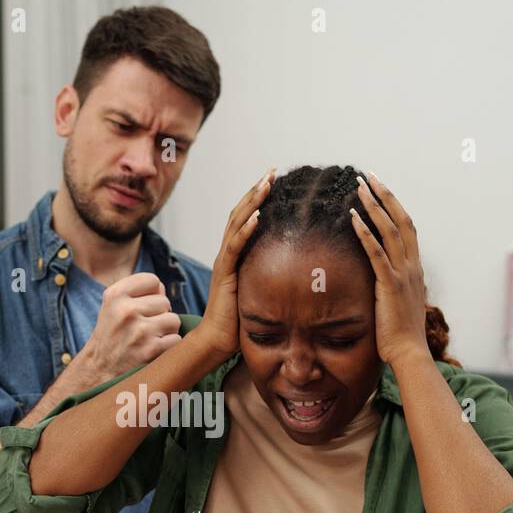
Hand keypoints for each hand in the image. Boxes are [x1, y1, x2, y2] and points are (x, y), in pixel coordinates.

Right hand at [75, 272, 182, 382]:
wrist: (99, 372)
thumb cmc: (110, 336)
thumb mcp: (112, 307)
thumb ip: (136, 293)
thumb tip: (162, 288)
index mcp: (114, 295)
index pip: (152, 281)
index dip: (152, 294)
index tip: (143, 306)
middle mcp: (126, 310)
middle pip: (164, 301)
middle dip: (159, 314)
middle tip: (144, 327)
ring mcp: (139, 331)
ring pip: (173, 319)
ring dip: (166, 330)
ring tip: (150, 338)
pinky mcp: (151, 350)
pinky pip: (176, 339)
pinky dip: (169, 346)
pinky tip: (154, 350)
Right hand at [197, 168, 274, 356]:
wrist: (218, 340)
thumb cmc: (240, 321)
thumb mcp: (258, 290)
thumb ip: (269, 274)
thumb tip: (294, 266)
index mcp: (234, 255)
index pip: (246, 218)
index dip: (259, 198)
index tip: (275, 180)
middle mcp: (226, 253)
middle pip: (240, 213)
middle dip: (257, 191)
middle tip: (273, 171)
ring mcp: (224, 262)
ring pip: (236, 223)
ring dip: (252, 202)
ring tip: (266, 183)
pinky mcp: (224, 274)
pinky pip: (235, 247)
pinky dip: (246, 230)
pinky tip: (258, 216)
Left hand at [349, 171, 431, 365]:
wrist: (409, 354)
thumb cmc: (401, 336)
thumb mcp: (398, 305)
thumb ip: (392, 288)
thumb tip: (379, 282)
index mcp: (415, 270)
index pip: (406, 229)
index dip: (393, 207)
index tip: (380, 190)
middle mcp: (413, 267)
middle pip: (401, 221)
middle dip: (385, 196)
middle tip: (369, 177)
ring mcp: (404, 274)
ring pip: (390, 230)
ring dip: (374, 206)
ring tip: (359, 187)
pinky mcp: (390, 285)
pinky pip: (377, 252)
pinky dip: (365, 232)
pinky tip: (353, 217)